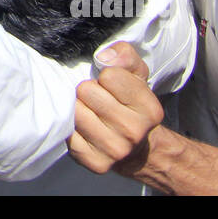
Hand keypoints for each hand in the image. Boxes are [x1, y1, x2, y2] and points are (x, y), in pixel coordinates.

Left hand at [69, 41, 162, 176]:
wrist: (138, 150)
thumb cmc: (133, 106)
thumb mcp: (137, 75)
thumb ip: (125, 56)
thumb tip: (104, 56)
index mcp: (149, 109)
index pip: (109, 75)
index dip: (106, 76)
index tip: (111, 85)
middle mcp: (134, 132)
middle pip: (87, 91)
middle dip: (90, 90)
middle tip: (98, 99)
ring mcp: (114, 150)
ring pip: (75, 111)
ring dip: (79, 107)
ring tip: (90, 111)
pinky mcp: (95, 163)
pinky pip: (68, 134)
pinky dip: (73, 128)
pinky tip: (85, 128)